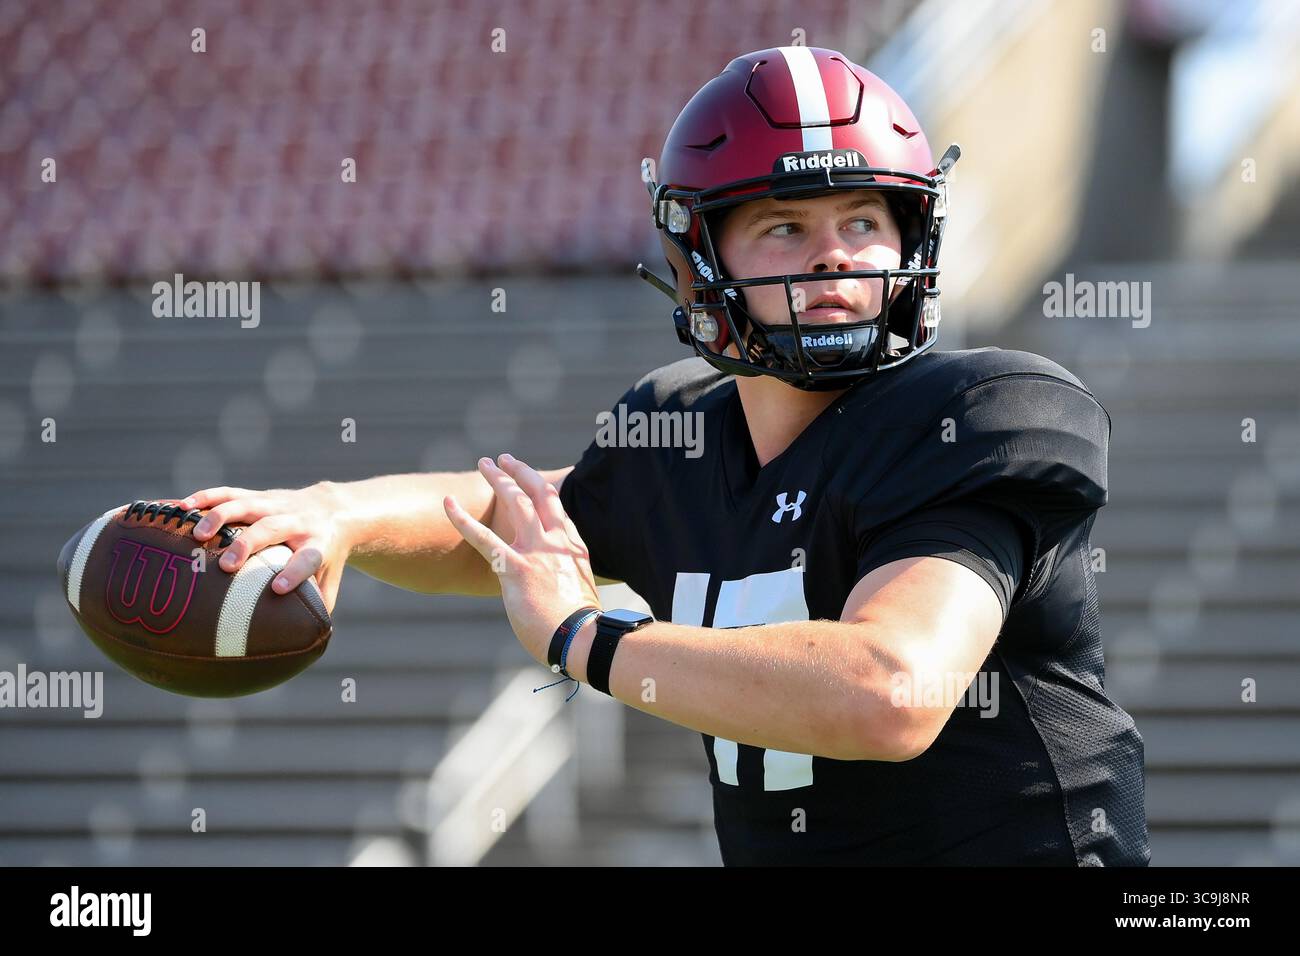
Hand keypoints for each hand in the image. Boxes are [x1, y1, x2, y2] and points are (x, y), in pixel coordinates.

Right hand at [179, 482, 350, 613]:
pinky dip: (205, 497)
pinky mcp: (259, 496)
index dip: (294, 572)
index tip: (278, 589)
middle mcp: (297, 522)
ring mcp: (276, 505)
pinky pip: (229, 493)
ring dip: (220, 517)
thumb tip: (300, 641)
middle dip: (248, 545)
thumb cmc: (326, 556)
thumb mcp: (329, 579)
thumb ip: (317, 605)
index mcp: (317, 545)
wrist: (334, 509)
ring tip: (197, 535)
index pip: (307, 559)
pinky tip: (181, 507)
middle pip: (272, 528)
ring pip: (247, 505)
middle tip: (226, 566)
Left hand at [444, 453, 601, 664]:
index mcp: (575, 549)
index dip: (544, 494)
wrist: (580, 637)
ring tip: (484, 463)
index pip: (559, 511)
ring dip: (499, 479)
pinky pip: (483, 537)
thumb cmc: (581, 628)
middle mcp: (557, 542)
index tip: (534, 484)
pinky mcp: (514, 567)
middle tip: (505, 459)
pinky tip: (448, 503)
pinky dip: (462, 518)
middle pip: (540, 494)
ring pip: (516, 502)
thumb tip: (558, 589)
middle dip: (521, 473)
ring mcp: (536, 551)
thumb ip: (568, 582)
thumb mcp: (582, 595)